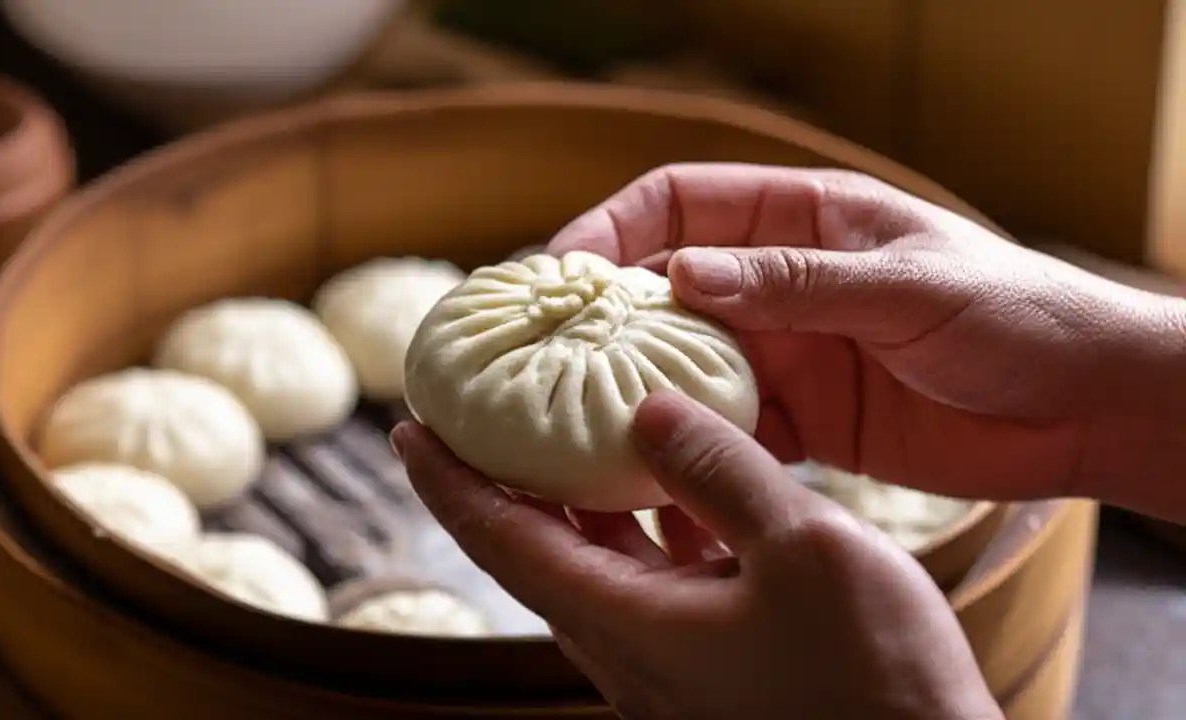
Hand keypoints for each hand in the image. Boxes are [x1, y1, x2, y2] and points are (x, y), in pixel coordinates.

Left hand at [391, 393, 1003, 719]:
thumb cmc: (875, 680)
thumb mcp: (804, 548)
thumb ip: (718, 470)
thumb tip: (643, 407)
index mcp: (624, 623)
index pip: (498, 541)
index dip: (446, 481)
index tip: (407, 427)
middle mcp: (627, 650)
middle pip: (533, 552)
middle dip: (499, 480)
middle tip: (483, 411)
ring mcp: (667, 663)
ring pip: (594, 565)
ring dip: (574, 499)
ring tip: (569, 429)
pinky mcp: (709, 667)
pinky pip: (649, 582)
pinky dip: (643, 526)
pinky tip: (675, 483)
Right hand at [547, 163, 1185, 518]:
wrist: (1082, 408)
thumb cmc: (1014, 315)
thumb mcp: (906, 286)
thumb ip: (797, 282)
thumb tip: (682, 273)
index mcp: (803, 220)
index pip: (682, 201)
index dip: (613, 226)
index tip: (563, 271)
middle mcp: (779, 284)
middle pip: (663, 286)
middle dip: (604, 316)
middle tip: (547, 359)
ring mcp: (786, 353)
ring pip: (683, 362)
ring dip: (638, 387)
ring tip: (584, 422)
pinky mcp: (801, 421)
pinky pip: (725, 428)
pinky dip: (689, 446)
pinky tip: (658, 470)